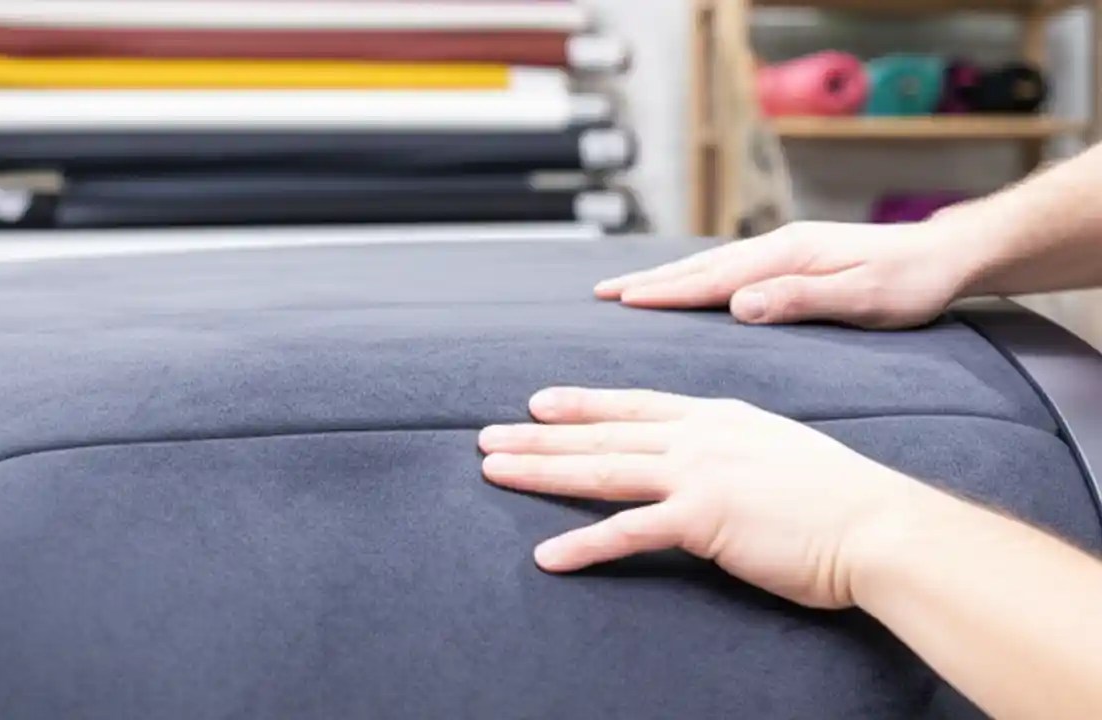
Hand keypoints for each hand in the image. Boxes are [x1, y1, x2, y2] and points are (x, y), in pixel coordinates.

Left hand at [479, 387, 921, 608]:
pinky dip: (583, 544)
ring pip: (601, 469)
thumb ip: (734, 451)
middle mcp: (699, 436)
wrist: (878, 524)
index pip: (634, 406)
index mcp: (717, 417)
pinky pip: (628, 531)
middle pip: (602, 433)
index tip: (539, 403)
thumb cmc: (839, 499)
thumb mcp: (777, 452)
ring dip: (541, 472)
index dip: (581, 404)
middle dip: (538, 436)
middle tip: (488, 436)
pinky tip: (548, 555)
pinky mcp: (702, 517)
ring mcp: (698, 473)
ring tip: (494, 473)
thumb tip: (711, 468)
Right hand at [595, 221, 976, 328]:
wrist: (946, 256)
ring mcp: (784, 249)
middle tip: (602, 292)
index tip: (622, 301)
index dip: (665, 293)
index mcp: (787, 256)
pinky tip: (688, 283)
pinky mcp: (793, 258)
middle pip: (701, 267)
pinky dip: (696, 275)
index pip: (713, 280)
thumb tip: (738, 303)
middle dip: (650, 281)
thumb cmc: (910, 284)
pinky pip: (729, 267)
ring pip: (712, 265)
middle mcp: (778, 246)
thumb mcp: (860, 297)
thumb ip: (799, 299)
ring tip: (629, 287)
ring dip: (668, 277)